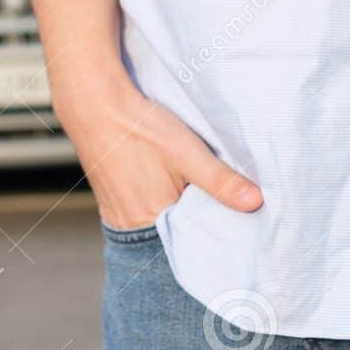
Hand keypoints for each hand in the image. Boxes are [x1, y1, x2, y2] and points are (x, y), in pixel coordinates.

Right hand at [55, 72, 262, 229]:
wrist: (94, 105)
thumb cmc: (138, 127)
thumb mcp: (186, 152)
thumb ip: (221, 181)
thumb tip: (256, 203)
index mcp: (152, 220)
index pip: (193, 244)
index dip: (215, 236)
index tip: (238, 229)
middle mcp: (131, 226)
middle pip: (176, 237)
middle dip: (199, 226)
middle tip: (225, 210)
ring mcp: (117, 215)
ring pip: (160, 224)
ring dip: (179, 215)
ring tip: (197, 196)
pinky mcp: (111, 201)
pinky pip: (143, 214)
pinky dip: (161, 206)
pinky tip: (170, 187)